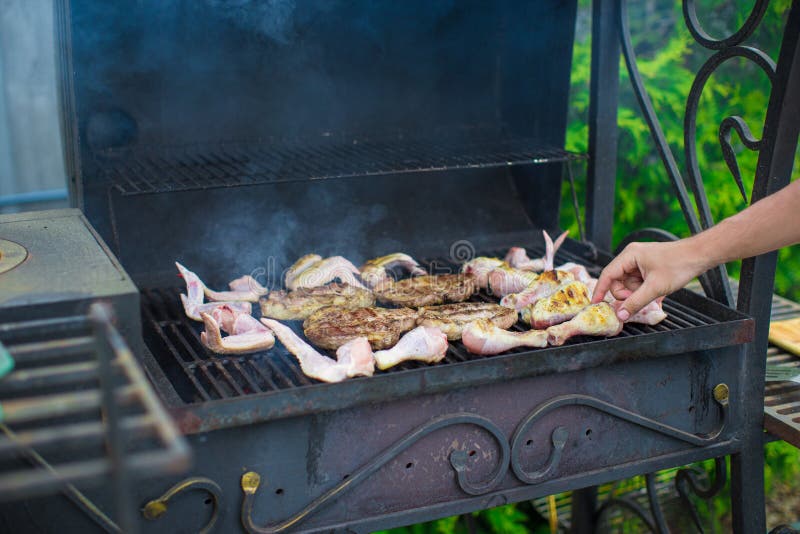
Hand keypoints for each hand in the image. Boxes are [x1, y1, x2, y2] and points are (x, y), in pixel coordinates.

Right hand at [591, 240, 711, 320]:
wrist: (700, 256)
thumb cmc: (678, 265)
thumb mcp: (655, 287)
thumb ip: (635, 302)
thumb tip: (620, 314)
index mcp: (629, 255)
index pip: (608, 274)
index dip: (600, 290)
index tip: (595, 304)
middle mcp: (632, 257)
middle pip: (618, 281)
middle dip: (626, 294)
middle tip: (639, 299)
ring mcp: (640, 263)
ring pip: (629, 285)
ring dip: (638, 294)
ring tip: (654, 294)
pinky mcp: (648, 268)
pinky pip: (638, 284)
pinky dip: (644, 292)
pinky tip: (656, 296)